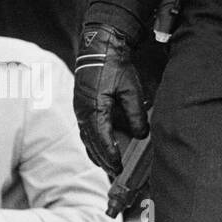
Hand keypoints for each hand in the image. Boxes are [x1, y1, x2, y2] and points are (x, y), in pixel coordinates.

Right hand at [73, 23, 147, 176]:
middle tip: (115, 173)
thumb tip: (142, 134)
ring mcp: (79, 110)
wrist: (99, 48)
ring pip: (86, 139)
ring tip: (108, 166)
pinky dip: (92, 142)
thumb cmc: (115, 66)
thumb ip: (136, 113)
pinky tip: (100, 148)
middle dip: (103, 160)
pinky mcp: (80, 106)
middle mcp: (82, 113)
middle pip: (91, 143)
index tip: (118, 168)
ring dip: (96, 153)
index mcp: (94, 109)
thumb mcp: (131, 89)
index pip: (102, 140)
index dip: (110, 156)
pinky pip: (85, 130)